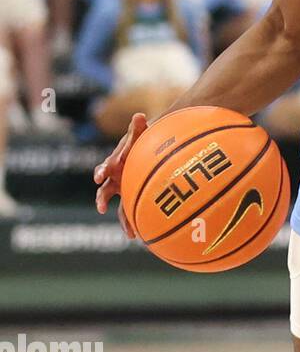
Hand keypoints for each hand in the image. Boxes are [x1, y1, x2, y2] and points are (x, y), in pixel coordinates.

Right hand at [92, 111, 147, 236]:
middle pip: (105, 191)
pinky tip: (138, 236)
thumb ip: (138, 127)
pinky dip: (132, 223)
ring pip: (118, 208)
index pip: (105, 167)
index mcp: (114, 164)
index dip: (101, 171)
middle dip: (102, 198)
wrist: (147, 150)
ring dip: (122, 219)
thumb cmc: (142, 142)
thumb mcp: (140, 134)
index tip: (100, 176)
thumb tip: (140, 115)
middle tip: (101, 206)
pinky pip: (129, 213)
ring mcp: (123, 190)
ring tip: (129, 232)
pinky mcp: (131, 198)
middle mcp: (115, 179)